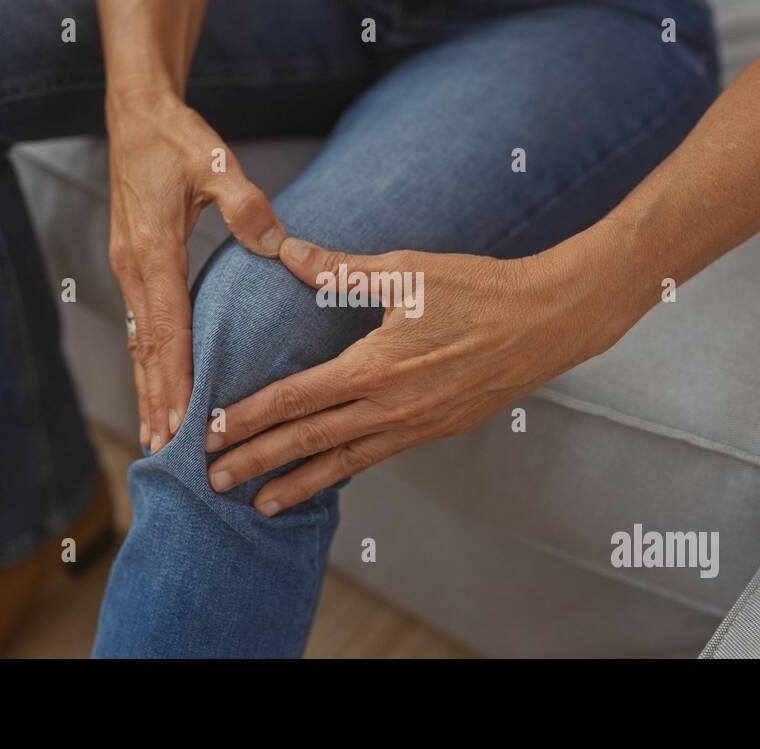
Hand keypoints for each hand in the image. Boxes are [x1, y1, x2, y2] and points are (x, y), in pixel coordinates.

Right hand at [106, 89, 284, 451]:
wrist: (137, 114)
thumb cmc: (177, 137)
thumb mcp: (215, 160)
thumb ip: (245, 204)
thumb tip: (273, 245)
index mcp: (154, 251)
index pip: (168, 328)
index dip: (177, 378)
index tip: (186, 420)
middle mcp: (134, 268)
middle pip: (148, 349)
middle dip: (158, 402)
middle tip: (168, 452)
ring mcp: (129, 270)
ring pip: (140, 344)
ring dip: (148, 392)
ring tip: (156, 439)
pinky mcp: (133, 267)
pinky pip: (141, 327)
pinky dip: (147, 365)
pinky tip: (156, 390)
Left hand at [205, 236, 637, 515]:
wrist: (549, 320)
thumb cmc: (479, 288)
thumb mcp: (408, 270)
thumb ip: (340, 271)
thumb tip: (286, 252)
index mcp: (377, 366)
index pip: (296, 399)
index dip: (248, 418)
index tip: (210, 433)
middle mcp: (393, 406)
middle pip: (309, 440)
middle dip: (257, 463)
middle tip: (212, 483)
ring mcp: (417, 425)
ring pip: (343, 462)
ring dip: (298, 484)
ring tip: (260, 506)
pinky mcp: (438, 429)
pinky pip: (378, 457)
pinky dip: (344, 471)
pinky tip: (324, 478)